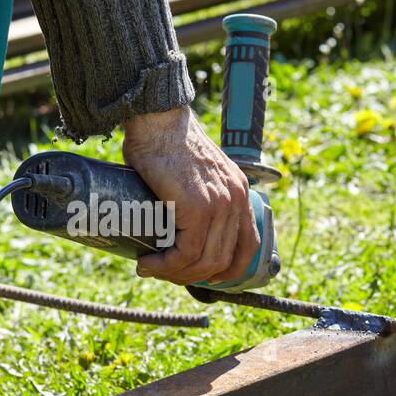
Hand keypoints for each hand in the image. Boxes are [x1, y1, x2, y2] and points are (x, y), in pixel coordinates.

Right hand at [121, 106, 258, 284]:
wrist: (158, 119)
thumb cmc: (164, 142)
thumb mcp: (194, 174)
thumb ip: (196, 196)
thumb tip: (176, 224)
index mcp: (238, 191)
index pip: (248, 245)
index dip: (228, 269)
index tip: (204, 277)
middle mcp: (235, 199)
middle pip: (224, 260)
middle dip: (193, 276)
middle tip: (166, 273)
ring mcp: (219, 204)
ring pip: (205, 261)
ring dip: (176, 274)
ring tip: (152, 269)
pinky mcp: (197, 208)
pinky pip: (187, 252)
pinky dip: (166, 265)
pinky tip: (148, 263)